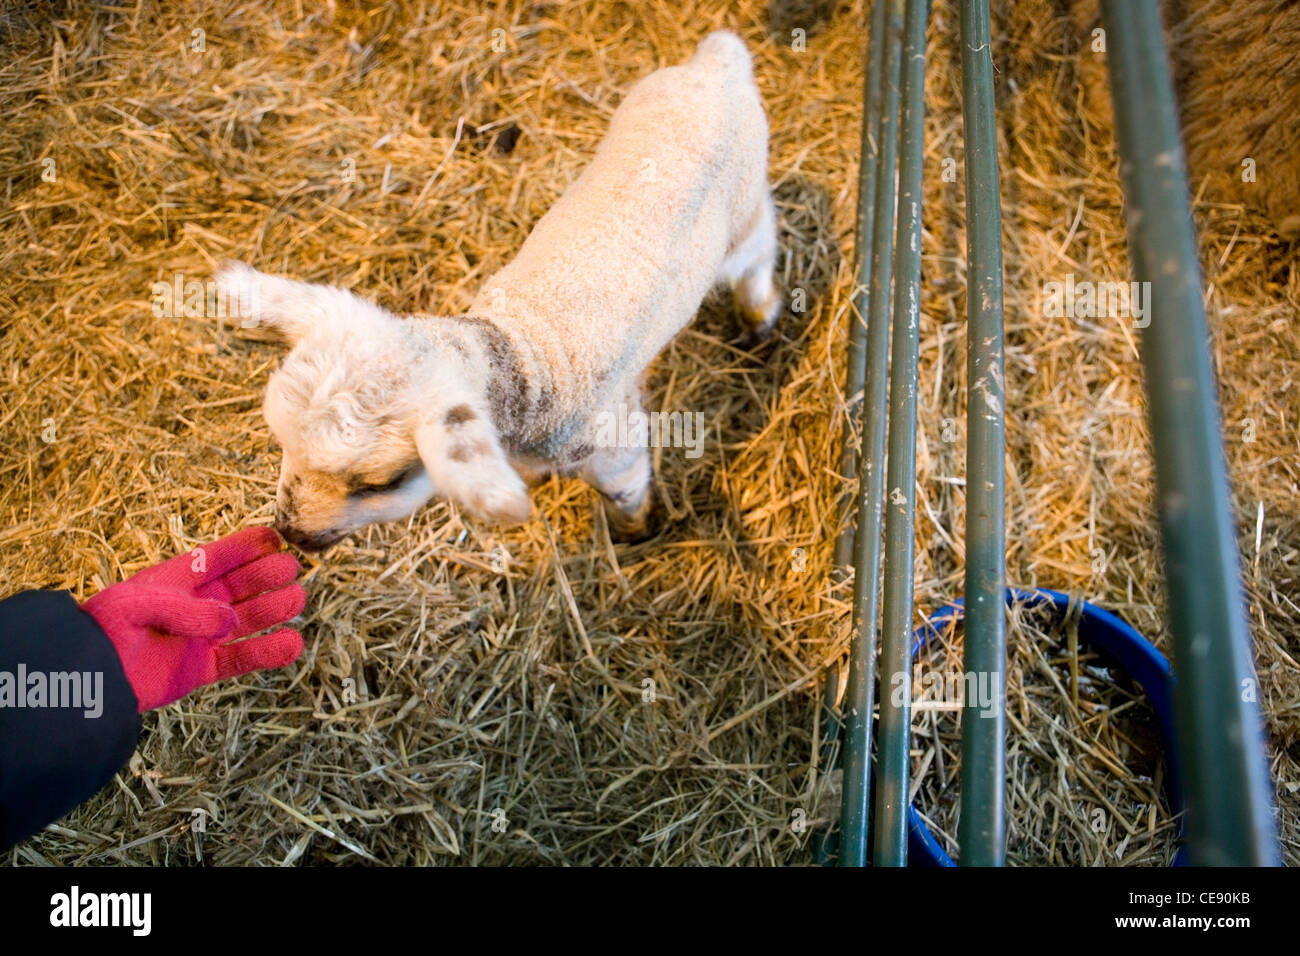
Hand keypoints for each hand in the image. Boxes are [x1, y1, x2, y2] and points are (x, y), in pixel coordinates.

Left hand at [81, 527, 305, 711]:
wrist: (90, 675)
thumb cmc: (108, 629)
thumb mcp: (141, 604)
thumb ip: (188, 610)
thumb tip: (230, 622)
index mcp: (179, 579)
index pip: (221, 557)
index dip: (248, 546)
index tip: (275, 540)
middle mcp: (197, 605)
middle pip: (242, 585)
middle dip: (268, 574)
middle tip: (289, 570)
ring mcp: (202, 637)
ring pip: (249, 619)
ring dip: (274, 608)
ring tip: (295, 600)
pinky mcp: (203, 668)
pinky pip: (243, 659)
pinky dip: (269, 653)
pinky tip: (291, 644)